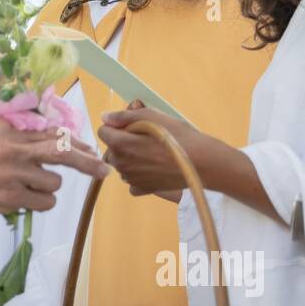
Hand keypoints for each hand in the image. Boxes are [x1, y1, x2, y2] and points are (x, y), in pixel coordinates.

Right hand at [0, 118, 108, 218]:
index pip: (51, 132)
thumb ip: (11, 133)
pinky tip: (21, 201)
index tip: (88, 149)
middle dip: (88, 162)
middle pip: (62, 152)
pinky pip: (43, 202)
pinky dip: (38, 204)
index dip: (74, 141)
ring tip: (26, 189)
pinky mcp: (11, 198)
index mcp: (8, 131)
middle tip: (104, 170)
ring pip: (53, 184)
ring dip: (46, 189)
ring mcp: (14, 174)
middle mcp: (14, 149)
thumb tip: (40, 135)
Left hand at [100, 102, 282, 221]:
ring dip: (130, 158)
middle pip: (111, 149)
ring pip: (121, 165)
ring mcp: (131, 179)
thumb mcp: (152, 116)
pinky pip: (132, 181)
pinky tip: (154, 168)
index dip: (118, 125)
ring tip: (152, 153)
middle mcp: (121, 164)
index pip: (103, 131)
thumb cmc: (178, 135)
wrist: (202, 162)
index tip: (134, 126)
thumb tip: (105, 118)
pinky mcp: (143, 189)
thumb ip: (124, 116)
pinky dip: (139, 175)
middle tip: (145, 138)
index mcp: (120, 144)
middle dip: (122, 142)